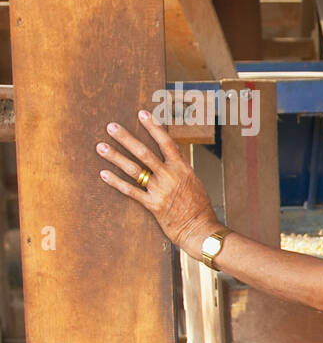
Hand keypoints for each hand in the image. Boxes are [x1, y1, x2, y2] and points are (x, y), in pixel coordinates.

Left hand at [96, 110, 221, 258]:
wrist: (200, 229)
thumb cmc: (199, 207)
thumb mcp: (194, 182)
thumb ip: (179, 167)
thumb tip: (170, 152)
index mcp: (182, 169)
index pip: (166, 142)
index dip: (154, 127)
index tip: (142, 113)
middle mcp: (170, 177)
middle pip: (144, 153)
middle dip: (126, 138)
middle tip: (111, 127)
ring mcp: (160, 191)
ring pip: (134, 170)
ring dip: (115, 157)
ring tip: (100, 147)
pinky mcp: (152, 205)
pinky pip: (130, 191)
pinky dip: (116, 182)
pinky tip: (104, 174)